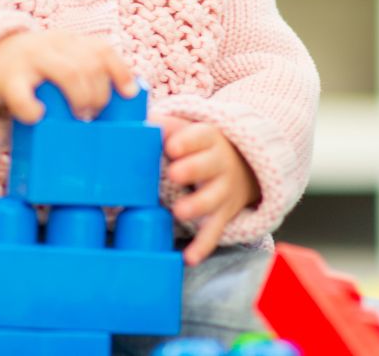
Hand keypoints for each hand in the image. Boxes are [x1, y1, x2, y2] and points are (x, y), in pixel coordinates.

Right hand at [0, 30, 136, 123]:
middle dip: (99, 93)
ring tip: (79, 117)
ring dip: (80, 98)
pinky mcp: (7, 79)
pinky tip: (38, 116)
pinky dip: (32, 108)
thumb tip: (115, 101)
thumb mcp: (57, 59)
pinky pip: (22, 93)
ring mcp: (30, 59)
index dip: (120, 71)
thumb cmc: (30, 68)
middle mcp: (52, 45)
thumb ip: (80, 71)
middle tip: (94, 113)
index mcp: (68, 41)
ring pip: (67, 73)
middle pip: (89, 64)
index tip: (129, 94)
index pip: (101, 49)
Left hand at [153, 114, 260, 266]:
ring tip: (178, 212)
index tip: (171, 146)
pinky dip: (203, 245)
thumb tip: (135, 120)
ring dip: (197, 205)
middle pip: (209, 165)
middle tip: (174, 173)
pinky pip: (213, 232)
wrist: (243, 166)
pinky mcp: (222, 215)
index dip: (186, 141)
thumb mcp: (189, 129)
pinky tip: (189, 258)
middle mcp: (219, 164)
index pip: (200, 136)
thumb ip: (164, 125)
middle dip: (192, 169)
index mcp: (208, 138)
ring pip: (212, 199)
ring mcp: (222, 191)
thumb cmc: (200, 146)